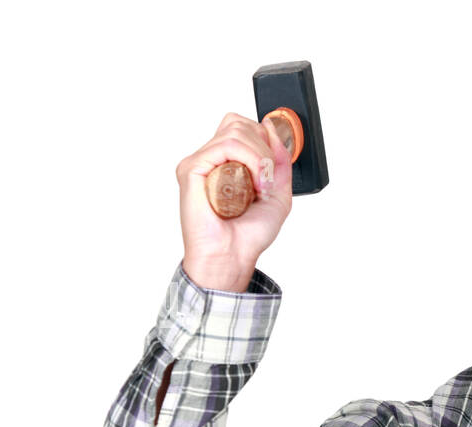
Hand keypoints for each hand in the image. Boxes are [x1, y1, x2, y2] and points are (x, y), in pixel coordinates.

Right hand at [176, 112, 293, 288]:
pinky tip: (252, 184)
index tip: (273, 167)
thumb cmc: (248, 234)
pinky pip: (225, 146)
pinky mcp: (192, 168)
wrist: (232, 256)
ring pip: (235, 132)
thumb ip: (279, 161)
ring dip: (259, 156)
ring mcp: (200, 163)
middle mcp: (211, 160)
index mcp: (226, 163)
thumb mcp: (278, 193)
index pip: (242, 127)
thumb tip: (271, 128)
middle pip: (238, 124)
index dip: (264, 138)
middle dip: (264, 147)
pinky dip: (249, 160)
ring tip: (260, 185)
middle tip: (267, 180)